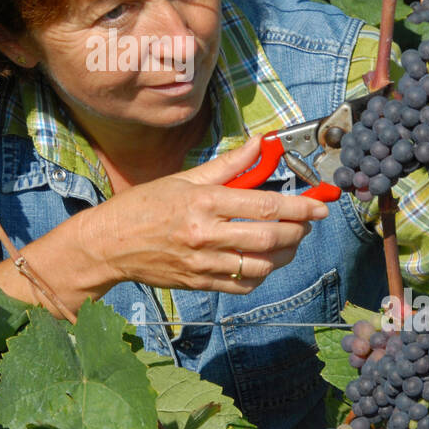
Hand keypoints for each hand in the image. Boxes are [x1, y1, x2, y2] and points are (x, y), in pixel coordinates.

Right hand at [76, 135, 330, 294]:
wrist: (108, 244)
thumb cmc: (143, 206)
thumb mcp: (184, 179)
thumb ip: (228, 165)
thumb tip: (260, 144)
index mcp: (203, 203)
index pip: (264, 205)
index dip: (299, 206)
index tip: (319, 205)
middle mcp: (205, 235)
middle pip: (269, 237)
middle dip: (298, 230)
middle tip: (307, 222)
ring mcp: (203, 263)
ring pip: (261, 265)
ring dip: (285, 254)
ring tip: (289, 241)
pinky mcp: (199, 283)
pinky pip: (242, 284)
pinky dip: (261, 274)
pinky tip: (263, 261)